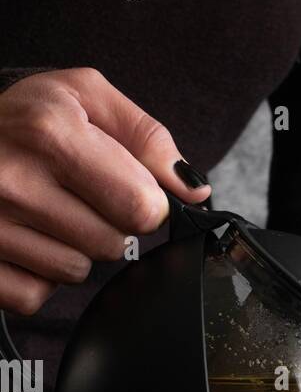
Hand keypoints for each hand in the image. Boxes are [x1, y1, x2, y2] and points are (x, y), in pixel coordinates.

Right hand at [0, 67, 209, 315]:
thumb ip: (145, 135)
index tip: (124, 187)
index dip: (145, 201)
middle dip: (107, 224)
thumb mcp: (82, 95)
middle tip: (74, 195)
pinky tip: (23, 238)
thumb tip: (192, 188)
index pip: (141, 206)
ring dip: (72, 249)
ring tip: (43, 212)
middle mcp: (14, 180)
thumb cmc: (19, 118)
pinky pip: (37, 295)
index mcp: (49, 132)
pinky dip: (37, 275)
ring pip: (78, 272)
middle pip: (115, 244)